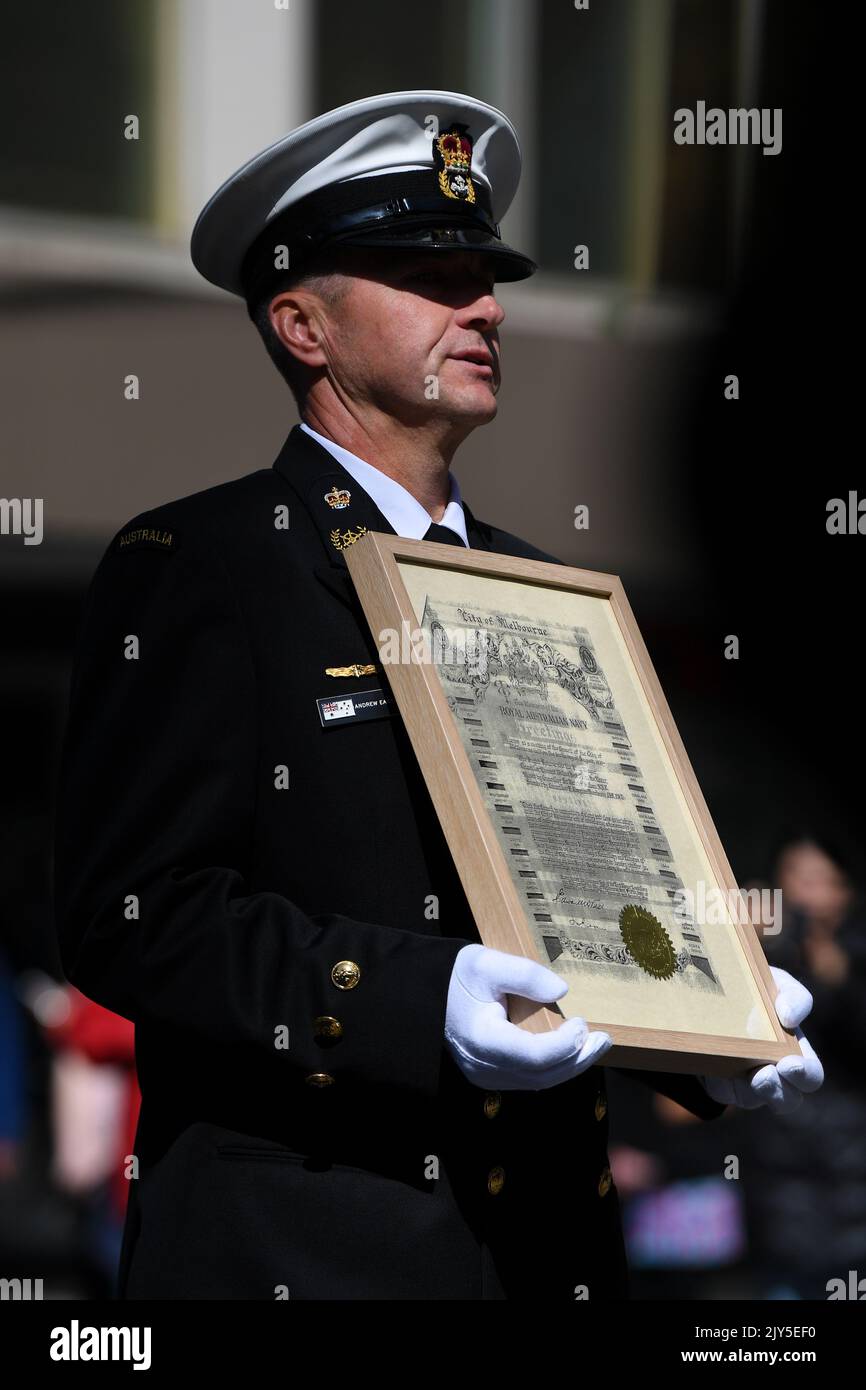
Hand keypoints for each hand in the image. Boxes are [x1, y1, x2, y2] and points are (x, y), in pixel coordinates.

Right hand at [444, 943, 611, 1089]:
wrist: (425, 993)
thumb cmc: (455, 976)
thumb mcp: (487, 962)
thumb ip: (525, 974)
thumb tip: (562, 990)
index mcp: (482, 1040)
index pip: (534, 1056)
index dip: (564, 1044)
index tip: (582, 1022)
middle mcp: (483, 1067)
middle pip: (542, 1076)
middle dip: (578, 1059)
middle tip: (604, 1039)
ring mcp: (485, 1076)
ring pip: (538, 1082)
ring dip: (570, 1065)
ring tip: (595, 1045)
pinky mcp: (489, 1074)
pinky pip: (528, 1078)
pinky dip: (553, 1066)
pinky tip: (570, 1050)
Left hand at [698, 966, 823, 1112]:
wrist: (710, 992)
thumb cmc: (757, 990)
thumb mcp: (779, 985)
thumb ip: (794, 996)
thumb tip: (789, 1018)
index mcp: (795, 1053)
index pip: (811, 1076)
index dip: (805, 1075)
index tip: (790, 1063)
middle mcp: (774, 1074)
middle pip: (787, 1100)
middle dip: (778, 1090)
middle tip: (765, 1073)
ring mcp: (746, 1082)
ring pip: (751, 1099)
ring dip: (749, 1089)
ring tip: (745, 1073)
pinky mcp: (719, 1083)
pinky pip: (721, 1091)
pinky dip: (718, 1081)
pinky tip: (713, 1068)